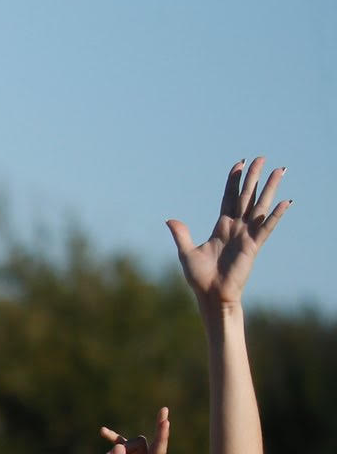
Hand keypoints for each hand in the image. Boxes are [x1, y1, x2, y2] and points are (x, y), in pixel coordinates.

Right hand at [88, 408, 170, 453]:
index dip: (162, 436)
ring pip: (133, 444)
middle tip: (158, 414)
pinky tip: (104, 432)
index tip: (166, 420)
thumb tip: (119, 447)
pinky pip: (121, 446)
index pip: (158, 453)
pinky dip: (114, 440)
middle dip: (132, 444)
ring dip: (118, 447)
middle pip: (144, 446)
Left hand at [168, 158, 290, 311]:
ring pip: (260, 206)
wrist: (211, 295)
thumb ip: (181, 234)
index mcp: (221, 227)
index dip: (234, 181)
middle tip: (262, 158)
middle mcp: (236, 227)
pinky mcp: (254, 246)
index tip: (239, 164)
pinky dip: (276, 215)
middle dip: (254, 177)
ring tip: (280, 170)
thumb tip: (169, 219)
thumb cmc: (200, 277)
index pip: (229, 198)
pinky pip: (267, 228)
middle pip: (247, 196)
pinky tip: (285, 202)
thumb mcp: (186, 252)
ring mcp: (247, 235)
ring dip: (270, 188)